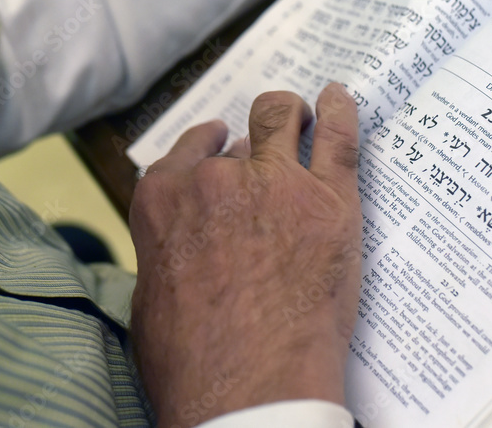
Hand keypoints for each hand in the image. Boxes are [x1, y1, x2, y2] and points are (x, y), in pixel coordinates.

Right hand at [129, 83, 362, 426]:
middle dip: (255, 136)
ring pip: (284, 119)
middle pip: (242, 134)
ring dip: (292, 115)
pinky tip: (340, 99)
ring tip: (305, 114)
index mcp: (165, 198)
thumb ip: (168, 251)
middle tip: (268, 147)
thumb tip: (182, 245)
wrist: (248, 391)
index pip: (190, 149)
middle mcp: (216, 179)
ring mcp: (276, 183)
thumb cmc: (193, 363)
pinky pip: (339, 135)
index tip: (222, 145)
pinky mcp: (330, 201)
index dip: (210, 146)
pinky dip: (340, 110)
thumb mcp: (151, 300)